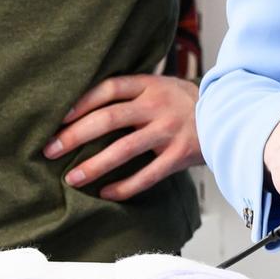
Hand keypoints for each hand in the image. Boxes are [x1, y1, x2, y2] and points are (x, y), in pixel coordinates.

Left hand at [44, 75, 203, 201]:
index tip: (58, 118)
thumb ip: (131, 92)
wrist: (229, 115)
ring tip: (72, 178)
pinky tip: (106, 193)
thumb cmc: (184, 102)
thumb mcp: (160, 86)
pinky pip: (147, 174)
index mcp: (150, 86)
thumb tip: (82, 105)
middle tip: (50, 150)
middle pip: (109, 118)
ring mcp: (168, 131)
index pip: (109, 89)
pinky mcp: (179, 155)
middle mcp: (157, 106)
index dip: (81, 102)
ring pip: (124, 149)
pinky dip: (125, 186)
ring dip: (94, 165)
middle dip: (75, 135)